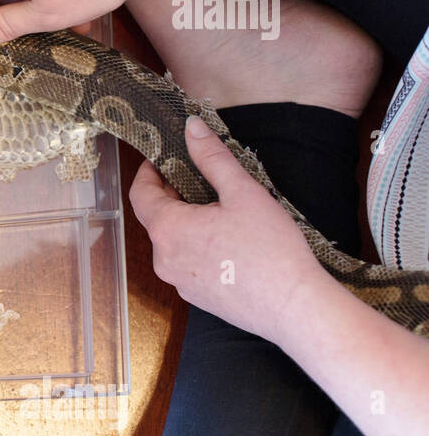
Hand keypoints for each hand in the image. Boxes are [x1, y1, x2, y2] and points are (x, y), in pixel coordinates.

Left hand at [129, 115, 330, 342]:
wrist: (294, 308)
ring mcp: (178, 282)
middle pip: (156, 218)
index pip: (140, 194)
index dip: (148, 172)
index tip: (163, 159)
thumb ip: (212, 158)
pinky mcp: (196, 297)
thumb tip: (191, 127)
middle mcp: (164, 258)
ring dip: (187, 222)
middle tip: (199, 179)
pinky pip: (188, 264)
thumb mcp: (243, 193)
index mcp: (167, 230)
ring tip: (220, 211)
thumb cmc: (270, 249)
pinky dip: (198, 247)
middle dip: (172, 195)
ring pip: (173, 242)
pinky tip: (229, 243)